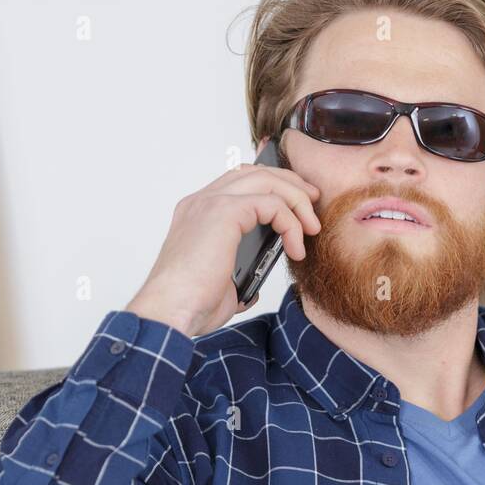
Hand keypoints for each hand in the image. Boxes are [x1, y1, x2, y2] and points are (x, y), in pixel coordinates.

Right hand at [124, 163, 320, 336]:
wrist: (171, 311)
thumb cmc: (190, 304)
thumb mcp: (222, 286)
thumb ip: (237, 276)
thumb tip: (252, 285)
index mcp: (198, 214)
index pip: (239, 183)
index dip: (272, 188)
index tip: (298, 209)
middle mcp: (202, 202)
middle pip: (255, 172)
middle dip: (290, 184)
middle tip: (313, 204)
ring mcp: (211, 203)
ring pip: (265, 180)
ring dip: (295, 200)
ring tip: (311, 227)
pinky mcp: (224, 213)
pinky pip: (271, 204)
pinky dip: (290, 223)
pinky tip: (295, 248)